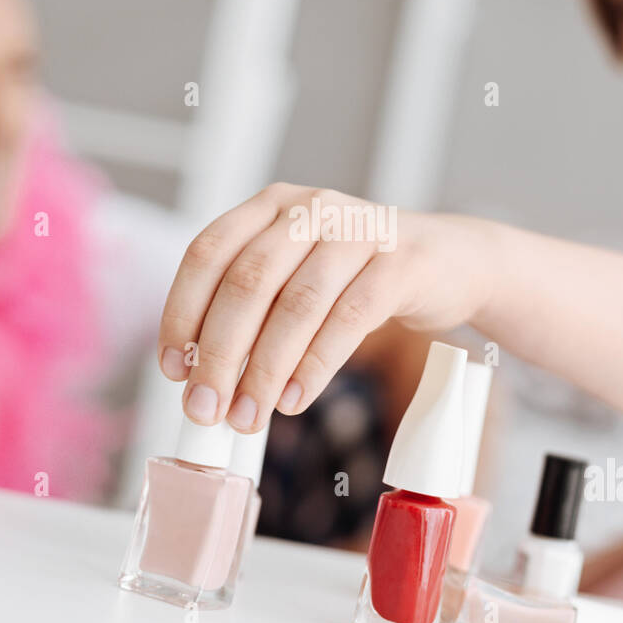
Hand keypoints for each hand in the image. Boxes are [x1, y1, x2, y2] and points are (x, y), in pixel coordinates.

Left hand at [156, 183, 493, 430]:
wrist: (449, 261)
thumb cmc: (358, 276)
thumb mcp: (299, 274)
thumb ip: (255, 307)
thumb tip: (201, 376)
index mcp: (272, 206)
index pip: (208, 253)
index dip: (182, 312)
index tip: (172, 367)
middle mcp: (310, 210)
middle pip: (248, 283)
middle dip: (219, 354)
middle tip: (205, 408)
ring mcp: (359, 231)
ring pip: (297, 305)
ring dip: (265, 370)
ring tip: (249, 416)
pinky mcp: (400, 263)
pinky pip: (349, 319)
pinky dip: (316, 366)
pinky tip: (295, 399)